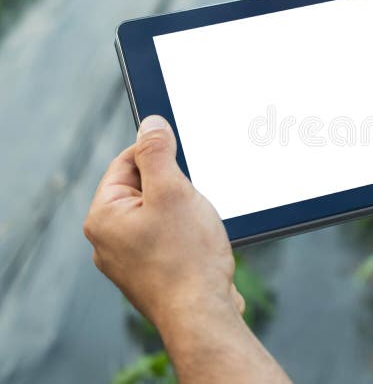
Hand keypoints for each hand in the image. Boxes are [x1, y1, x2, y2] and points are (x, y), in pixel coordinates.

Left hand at [85, 115, 289, 382]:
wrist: (202, 315)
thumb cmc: (187, 257)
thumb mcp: (173, 191)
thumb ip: (158, 152)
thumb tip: (150, 124)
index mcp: (104, 216)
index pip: (126, 163)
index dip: (158, 154)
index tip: (183, 159)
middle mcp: (108, 241)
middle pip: (144, 189)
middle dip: (175, 189)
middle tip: (193, 201)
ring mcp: (128, 262)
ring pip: (159, 215)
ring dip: (183, 213)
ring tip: (199, 228)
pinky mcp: (150, 276)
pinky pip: (166, 240)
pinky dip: (186, 237)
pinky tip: (201, 247)